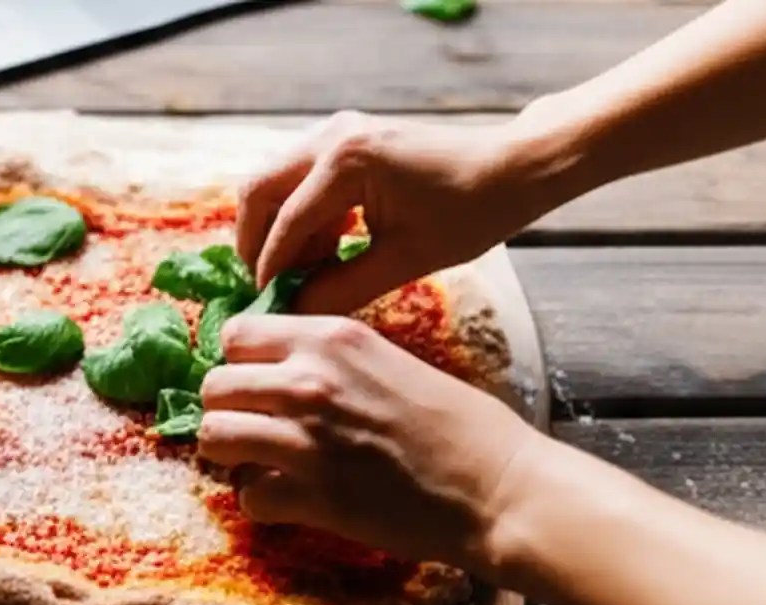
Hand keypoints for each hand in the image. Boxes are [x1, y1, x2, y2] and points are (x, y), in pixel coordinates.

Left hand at [197, 313, 542, 573]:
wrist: (498, 486)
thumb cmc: (459, 424)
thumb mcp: (387, 360)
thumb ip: (329, 359)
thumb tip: (278, 370)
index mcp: (331, 338)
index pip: (236, 334)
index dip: (240, 362)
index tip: (257, 384)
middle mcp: (309, 380)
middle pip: (214, 386)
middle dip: (227, 410)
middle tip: (253, 429)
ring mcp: (306, 438)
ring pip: (214, 437)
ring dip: (230, 456)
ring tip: (259, 464)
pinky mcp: (311, 495)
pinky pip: (246, 496)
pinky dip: (261, 502)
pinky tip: (289, 500)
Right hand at [236, 110, 554, 314]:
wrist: (510, 168)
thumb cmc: (469, 213)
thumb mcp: (406, 260)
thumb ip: (342, 288)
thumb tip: (294, 312)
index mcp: (346, 163)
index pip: (286, 222)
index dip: (271, 269)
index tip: (265, 304)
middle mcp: (331, 137)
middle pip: (258, 190)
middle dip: (255, 241)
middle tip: (267, 285)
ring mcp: (335, 132)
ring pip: (273, 181)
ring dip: (277, 227)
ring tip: (303, 270)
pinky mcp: (344, 139)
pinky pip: (298, 178)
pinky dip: (299, 214)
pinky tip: (326, 247)